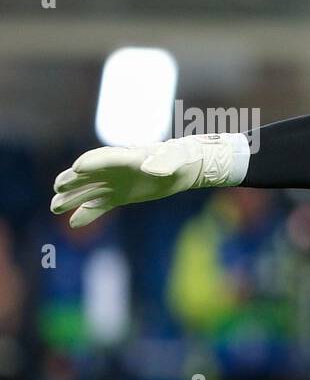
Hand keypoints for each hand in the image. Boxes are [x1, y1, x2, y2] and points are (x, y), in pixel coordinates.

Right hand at [50, 133, 249, 227]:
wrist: (184, 167)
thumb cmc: (180, 158)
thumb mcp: (175, 159)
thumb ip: (164, 162)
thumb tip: (152, 169)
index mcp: (128, 156)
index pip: (105, 157)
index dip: (92, 162)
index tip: (77, 168)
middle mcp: (115, 169)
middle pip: (88, 174)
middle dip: (73, 181)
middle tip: (58, 188)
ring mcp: (115, 182)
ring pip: (88, 190)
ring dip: (72, 198)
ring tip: (55, 207)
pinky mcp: (119, 196)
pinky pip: (99, 205)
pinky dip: (87, 213)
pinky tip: (73, 222)